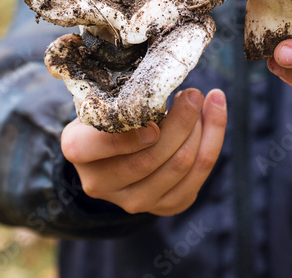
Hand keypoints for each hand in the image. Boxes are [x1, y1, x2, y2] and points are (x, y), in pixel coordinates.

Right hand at [61, 88, 226, 215]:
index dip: (128, 138)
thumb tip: (160, 85)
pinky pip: (199, 177)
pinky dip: (212, 141)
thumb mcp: (105, 101)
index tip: (155, 117)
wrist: (118, 152)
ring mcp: (133, 201)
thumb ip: (122, 98)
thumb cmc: (112, 115)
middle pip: (150, 158)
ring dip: (201, 130)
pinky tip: (213, 116)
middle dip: (181, 122)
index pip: (96, 146)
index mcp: (78, 151)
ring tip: (206, 102)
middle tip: (194, 94)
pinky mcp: (166, 205)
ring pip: (180, 166)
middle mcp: (100, 183)